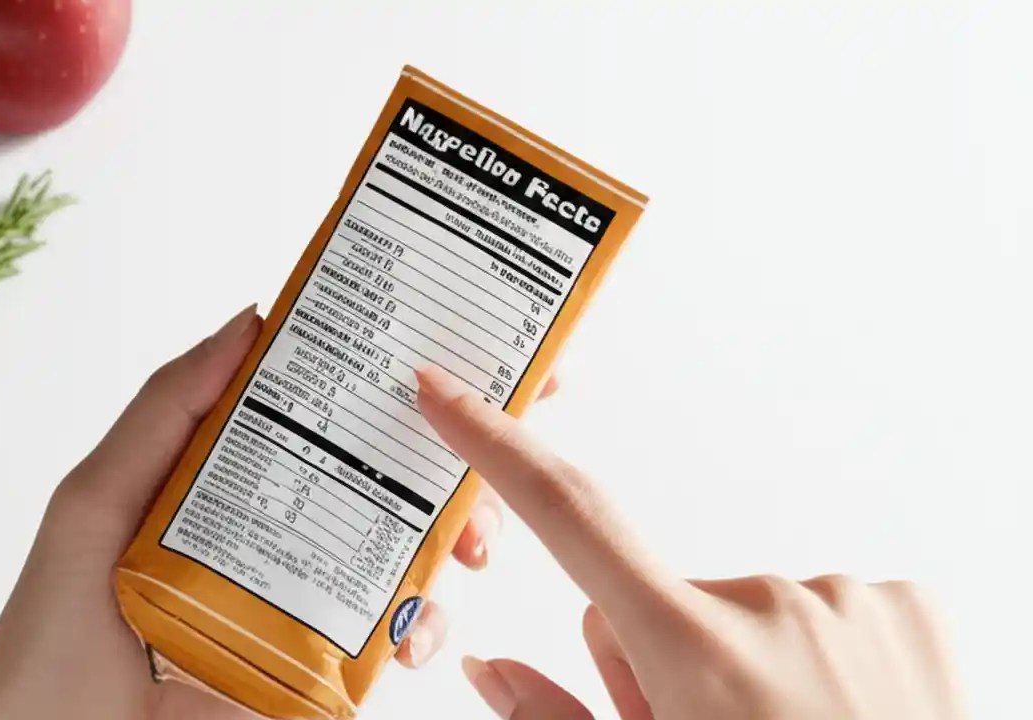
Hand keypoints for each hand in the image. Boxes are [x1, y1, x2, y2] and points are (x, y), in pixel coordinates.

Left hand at [0, 305, 555, 719]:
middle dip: (461, 458)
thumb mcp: (98, 498)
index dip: (399, 377)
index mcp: (240, 472)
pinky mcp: (317, 660)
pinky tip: (418, 633)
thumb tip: (250, 322)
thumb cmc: (55, 622)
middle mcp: (284, 525)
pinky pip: (387, 636)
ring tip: (471, 545)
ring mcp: (305, 595)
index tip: (471, 346)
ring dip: (459, 540)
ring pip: (409, 553)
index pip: (331, 409)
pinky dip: (421, 630)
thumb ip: (166, 410)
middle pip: (391, 476)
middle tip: (503, 446)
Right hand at [415, 366, 965, 719]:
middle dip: (658, 655)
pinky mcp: (908, 605)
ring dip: (743, 665)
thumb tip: (488, 669)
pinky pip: (819, 611)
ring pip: (740, 610)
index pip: (568, 515)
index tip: (450, 395)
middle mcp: (767, 603)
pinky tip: (840, 714)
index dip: (496, 447)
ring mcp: (846, 597)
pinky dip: (816, 658)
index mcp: (690, 650)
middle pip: (655, 598)